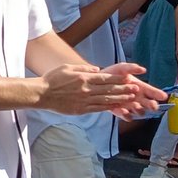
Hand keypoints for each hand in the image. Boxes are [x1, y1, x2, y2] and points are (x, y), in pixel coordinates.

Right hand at [39, 62, 165, 115]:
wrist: (42, 94)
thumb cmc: (52, 79)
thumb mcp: (67, 68)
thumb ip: (83, 68)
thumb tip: (97, 69)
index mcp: (84, 77)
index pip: (106, 78)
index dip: (119, 78)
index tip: (129, 78)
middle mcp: (86, 89)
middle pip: (109, 89)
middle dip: (124, 89)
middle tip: (136, 89)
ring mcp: (84, 100)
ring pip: (106, 99)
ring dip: (120, 99)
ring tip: (131, 99)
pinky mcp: (81, 109)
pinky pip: (98, 108)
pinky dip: (108, 107)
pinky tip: (117, 107)